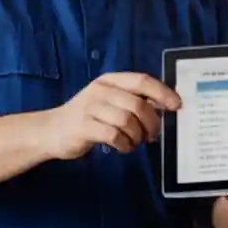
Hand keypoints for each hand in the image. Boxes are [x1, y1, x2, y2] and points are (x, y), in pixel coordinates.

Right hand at [41, 72, 180, 159]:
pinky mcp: (84, 127)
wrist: (51, 130)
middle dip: (151, 123)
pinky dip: (124, 145)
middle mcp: (101, 90)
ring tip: (135, 142)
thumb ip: (132, 100)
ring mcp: (90, 108)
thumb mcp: (108, 102)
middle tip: (153, 135)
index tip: (176, 105)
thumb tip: (164, 107)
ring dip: (137, 136)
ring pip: (127, 121)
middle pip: (138, 104)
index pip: (141, 80)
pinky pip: (114, 136)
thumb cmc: (87, 117)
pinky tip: (123, 147)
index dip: (162, 92)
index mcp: (110, 81)